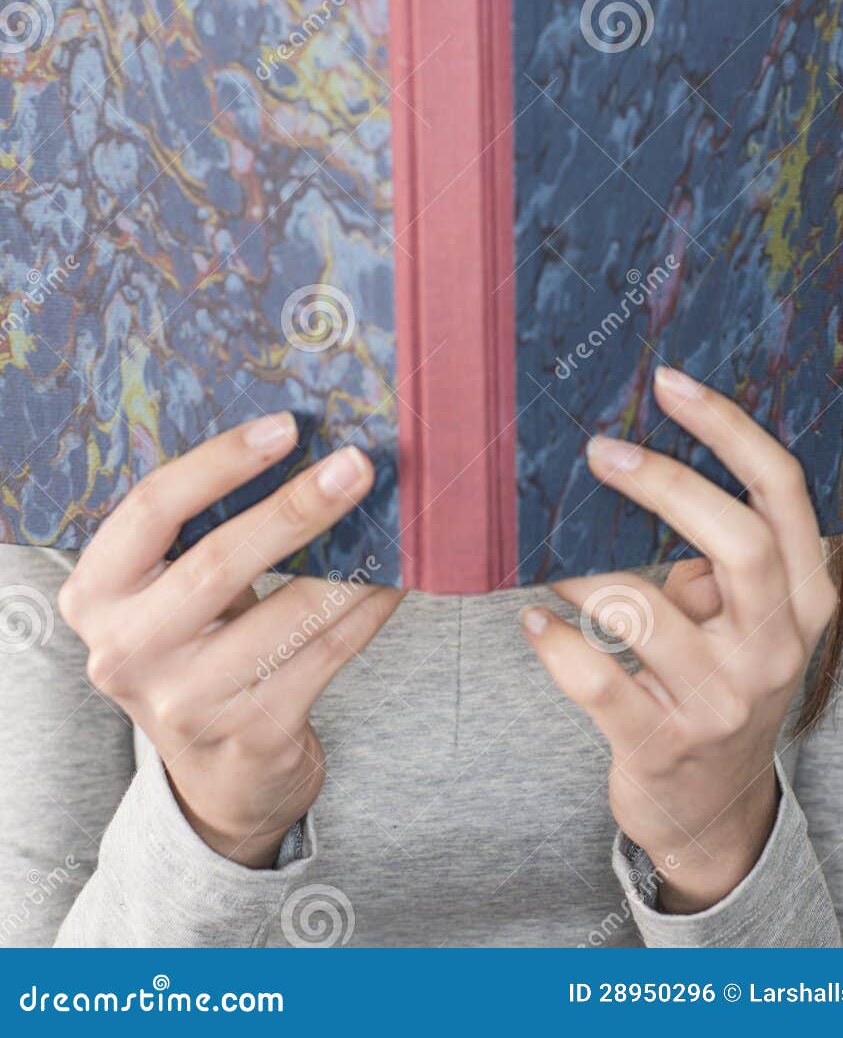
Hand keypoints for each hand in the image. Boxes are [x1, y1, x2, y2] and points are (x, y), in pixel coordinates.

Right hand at [58, 415, 401, 867]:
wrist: (214, 770)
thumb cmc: (195, 644)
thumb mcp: (166, 589)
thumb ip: (201, 525)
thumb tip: (299, 439)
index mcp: (95, 594)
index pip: (151, 509)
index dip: (220, 462)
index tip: (285, 426)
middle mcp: (125, 652)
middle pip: (217, 561)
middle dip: (295, 508)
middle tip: (355, 465)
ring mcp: (185, 703)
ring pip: (282, 616)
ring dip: (347, 563)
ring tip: (390, 518)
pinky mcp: (251, 735)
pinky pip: (324, 656)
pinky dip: (365, 610)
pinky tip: (392, 577)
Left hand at [521, 366, 837, 913]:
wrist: (710, 807)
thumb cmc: (715, 678)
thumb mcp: (739, 614)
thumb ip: (713, 546)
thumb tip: (634, 448)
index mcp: (802, 597)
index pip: (783, 493)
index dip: (728, 429)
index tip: (668, 382)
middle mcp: (775, 646)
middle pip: (740, 543)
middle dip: (666, 484)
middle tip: (599, 450)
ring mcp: (723, 701)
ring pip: (650, 615)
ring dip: (586, 571)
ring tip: (544, 549)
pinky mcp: (663, 744)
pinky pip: (600, 685)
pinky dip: (557, 646)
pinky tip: (532, 621)